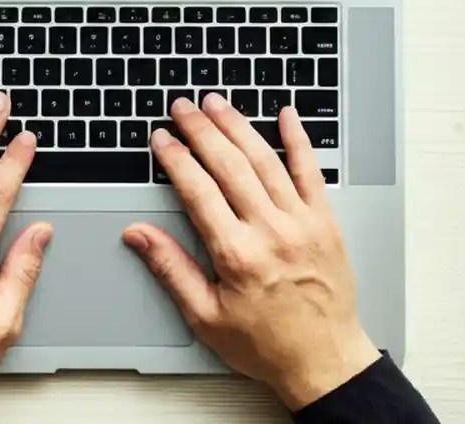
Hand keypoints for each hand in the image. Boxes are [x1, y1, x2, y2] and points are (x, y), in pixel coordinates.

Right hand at [124, 96, 378, 409]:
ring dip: (238, 126)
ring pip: (265, 160)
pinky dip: (299, 140)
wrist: (324, 361)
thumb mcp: (205, 316)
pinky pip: (311, 171)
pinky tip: (287, 115)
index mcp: (236, 254)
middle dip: (201, 130)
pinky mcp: (326, 222)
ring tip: (217, 104)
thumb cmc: (265, 344)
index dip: (176, 159)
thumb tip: (139, 235)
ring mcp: (301, 222)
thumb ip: (171, 268)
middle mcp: (270, 231)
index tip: (161, 139)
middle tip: (183, 107)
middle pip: (229, 165)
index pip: (197, 190)